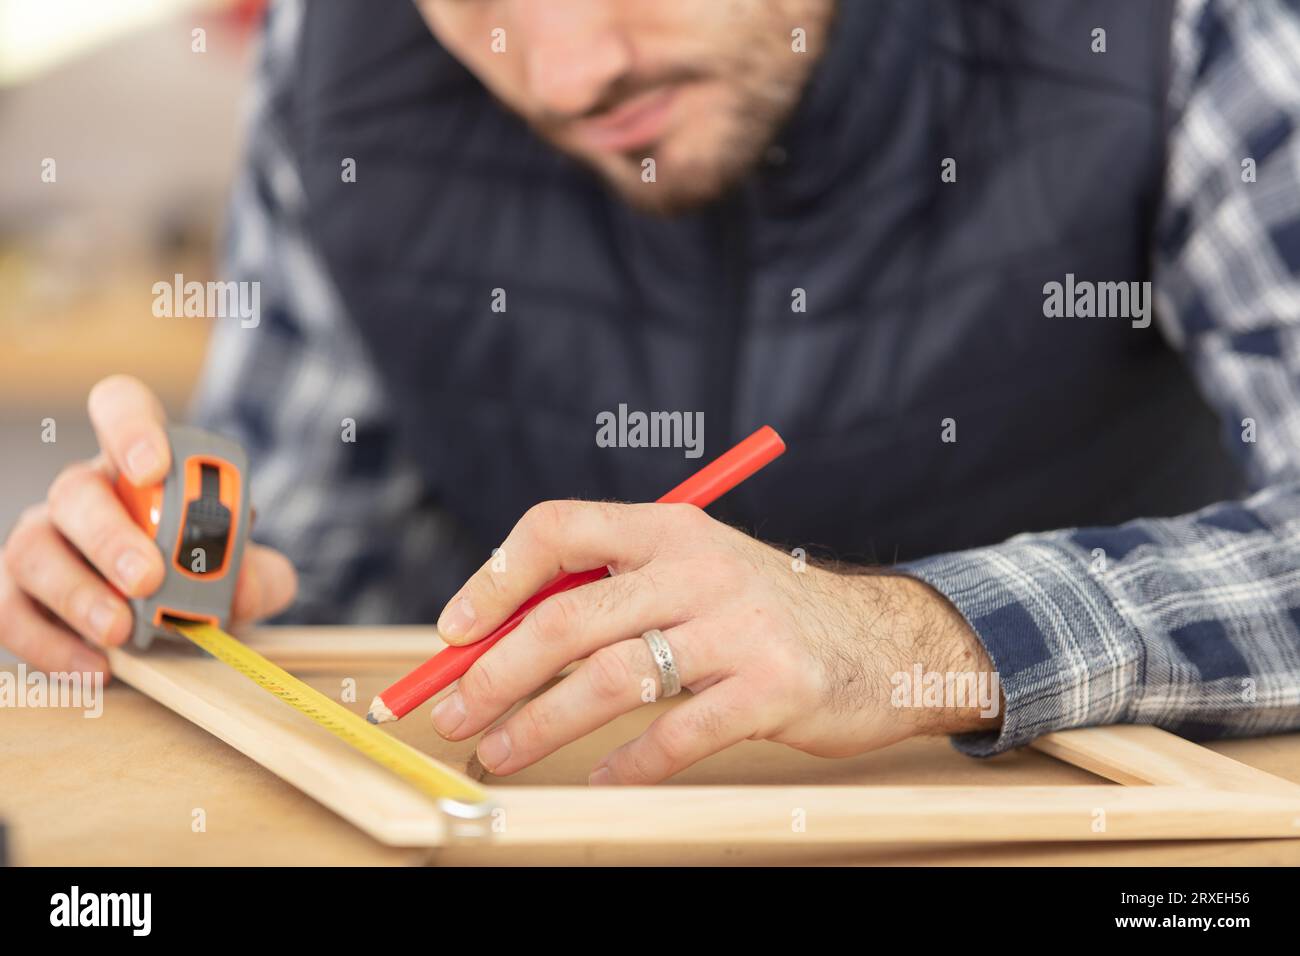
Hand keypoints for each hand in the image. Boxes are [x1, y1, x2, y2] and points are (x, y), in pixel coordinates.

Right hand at [0, 375, 297, 674]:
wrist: (174, 618)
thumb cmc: (201, 574)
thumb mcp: (247, 570)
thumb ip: (260, 573)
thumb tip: (246, 585)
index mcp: (140, 463)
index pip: (120, 407)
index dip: (130, 428)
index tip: (154, 467)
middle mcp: (84, 492)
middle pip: (74, 490)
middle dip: (108, 536)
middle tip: (146, 580)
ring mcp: (43, 538)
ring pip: (31, 549)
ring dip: (76, 595)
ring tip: (120, 633)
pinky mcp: (17, 592)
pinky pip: (9, 611)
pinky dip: (50, 645)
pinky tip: (97, 669)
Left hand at [431, 500, 999, 783]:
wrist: (885, 639)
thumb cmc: (764, 611)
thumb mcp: (695, 570)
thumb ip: (615, 587)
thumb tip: (499, 636)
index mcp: (670, 527)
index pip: (558, 527)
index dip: (493, 577)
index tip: (452, 632)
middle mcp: (699, 567)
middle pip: (567, 617)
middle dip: (493, 672)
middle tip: (451, 714)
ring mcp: (739, 628)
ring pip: (611, 679)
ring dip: (540, 724)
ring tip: (501, 753)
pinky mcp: (773, 688)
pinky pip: (678, 733)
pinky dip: (629, 765)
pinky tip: (600, 781)